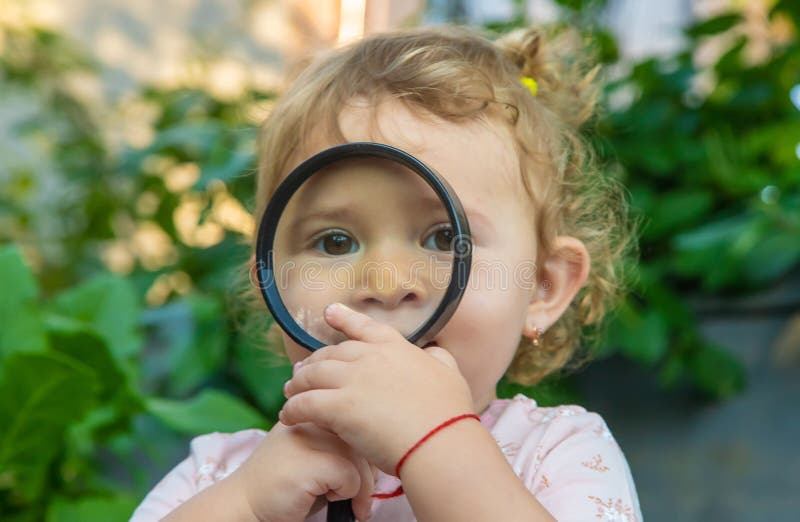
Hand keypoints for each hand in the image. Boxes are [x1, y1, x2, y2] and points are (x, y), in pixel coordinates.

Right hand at [228, 420, 375, 521]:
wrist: (245, 500)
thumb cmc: (285, 479)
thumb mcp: (313, 447)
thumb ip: (340, 437)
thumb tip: (378, 446)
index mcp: (312, 406)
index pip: (358, 416)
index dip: (367, 446)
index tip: (364, 468)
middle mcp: (312, 414)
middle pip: (364, 436)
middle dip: (370, 469)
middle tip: (362, 493)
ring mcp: (311, 435)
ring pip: (362, 457)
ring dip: (363, 486)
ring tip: (353, 502)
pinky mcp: (312, 460)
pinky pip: (351, 477)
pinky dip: (346, 494)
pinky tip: (328, 497)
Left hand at [280, 303, 474, 474]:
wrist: (440, 441)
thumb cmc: (449, 412)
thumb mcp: (450, 372)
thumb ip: (437, 358)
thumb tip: (431, 351)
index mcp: (395, 348)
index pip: (364, 328)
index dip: (344, 318)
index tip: (329, 312)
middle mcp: (370, 357)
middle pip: (330, 354)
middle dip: (313, 362)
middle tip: (301, 371)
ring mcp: (353, 380)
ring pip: (313, 375)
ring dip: (298, 384)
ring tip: (289, 393)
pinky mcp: (339, 407)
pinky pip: (305, 404)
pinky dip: (293, 409)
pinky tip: (287, 416)